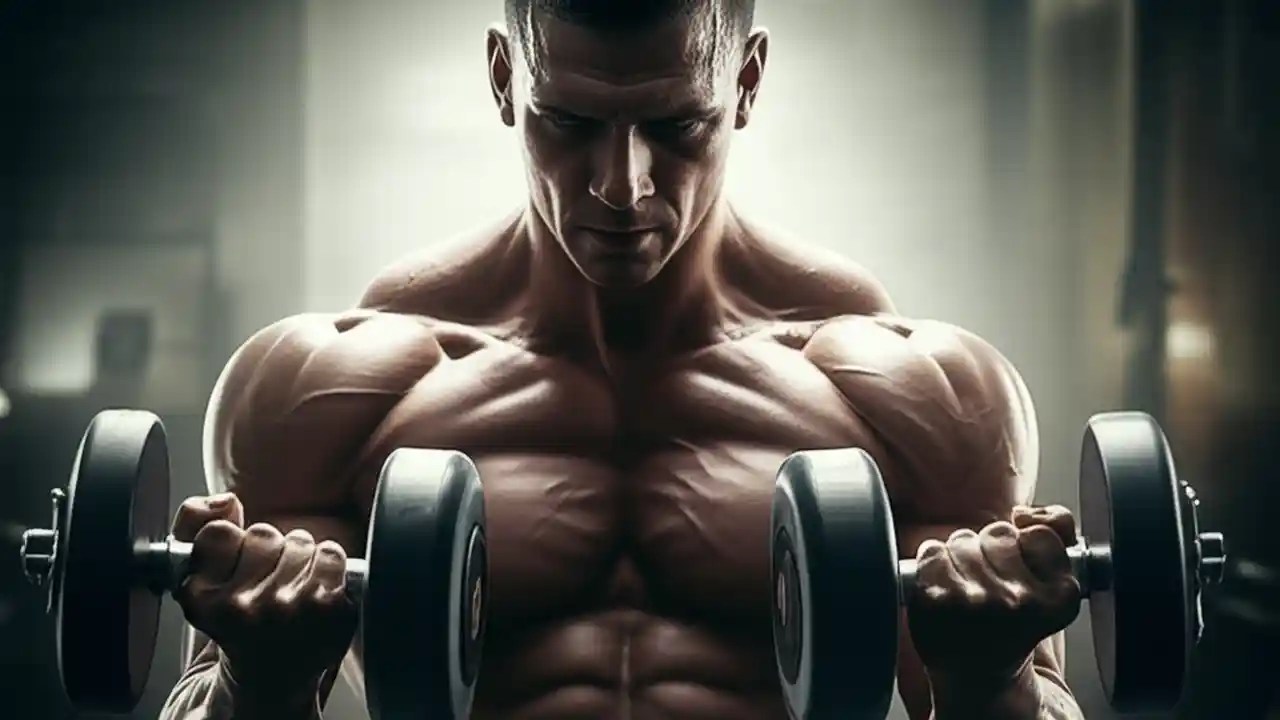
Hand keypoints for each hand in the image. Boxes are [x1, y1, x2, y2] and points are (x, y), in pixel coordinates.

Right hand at [171, 493, 356, 697]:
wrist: (271, 691)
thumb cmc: (238, 639)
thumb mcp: (201, 588)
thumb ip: (196, 533)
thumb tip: (222, 500)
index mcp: (201, 599)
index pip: (217, 532)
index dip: (230, 550)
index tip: (235, 577)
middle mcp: (240, 606)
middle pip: (263, 534)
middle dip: (267, 555)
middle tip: (267, 594)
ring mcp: (286, 607)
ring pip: (299, 541)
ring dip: (300, 563)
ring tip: (292, 599)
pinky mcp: (326, 607)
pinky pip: (332, 553)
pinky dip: (330, 571)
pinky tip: (316, 599)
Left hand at [907, 505, 1081, 679]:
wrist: (979, 680)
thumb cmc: (1014, 632)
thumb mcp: (1053, 587)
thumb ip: (1057, 536)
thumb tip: (1026, 513)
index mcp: (1060, 597)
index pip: (1040, 535)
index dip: (1025, 552)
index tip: (1021, 579)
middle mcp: (1021, 601)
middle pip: (998, 533)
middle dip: (991, 553)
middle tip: (991, 590)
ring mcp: (978, 601)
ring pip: (963, 540)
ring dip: (960, 559)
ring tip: (968, 594)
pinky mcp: (938, 600)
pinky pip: (932, 551)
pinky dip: (932, 567)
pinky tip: (944, 593)